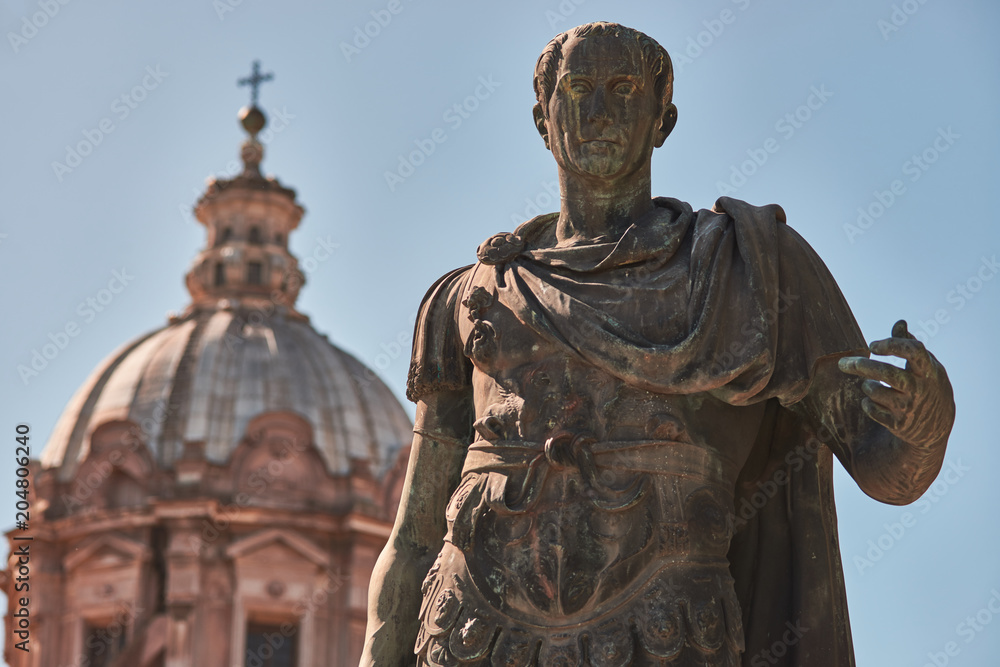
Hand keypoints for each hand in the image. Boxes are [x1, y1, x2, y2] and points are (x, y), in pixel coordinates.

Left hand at [838, 320, 954, 447]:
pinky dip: (867, 403)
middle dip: (861, 366)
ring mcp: (908, 406)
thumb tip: (900, 323)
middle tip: (843, 363)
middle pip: (886, 373)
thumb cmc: (928, 386)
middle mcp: (918, 388)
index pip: (912, 351)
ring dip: (866, 385)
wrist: (937, 426)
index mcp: (928, 370)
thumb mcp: (927, 366)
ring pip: (875, 391)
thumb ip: (910, 344)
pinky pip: (871, 409)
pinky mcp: (897, 423)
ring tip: (869, 384)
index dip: (891, 344)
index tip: (872, 346)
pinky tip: (872, 400)